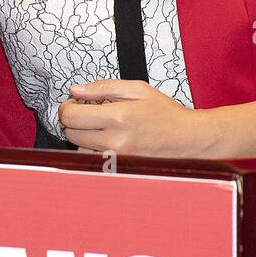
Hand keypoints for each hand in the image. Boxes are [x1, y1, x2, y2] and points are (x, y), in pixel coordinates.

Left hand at [57, 78, 219, 158]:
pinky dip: (93, 148)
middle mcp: (115, 141)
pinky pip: (92, 158)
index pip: (71, 116)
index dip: (67, 107)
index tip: (74, 102)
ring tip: (102, 125)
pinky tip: (108, 138)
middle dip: (73, 120)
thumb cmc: (166, 113)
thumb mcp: (138, 89)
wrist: (188, 140)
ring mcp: (116, 159)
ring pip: (79, 147)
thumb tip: (75, 90)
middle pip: (71, 133)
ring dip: (83, 135)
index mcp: (119, 117)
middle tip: (87, 111)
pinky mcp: (118, 168)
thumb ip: (103, 88)